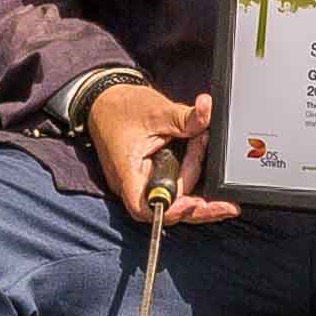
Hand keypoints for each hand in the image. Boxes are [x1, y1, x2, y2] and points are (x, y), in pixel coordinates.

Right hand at [87, 80, 234, 224]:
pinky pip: (174, 188)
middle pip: (170, 205)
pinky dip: (189, 174)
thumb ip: (185, 117)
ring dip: (194, 173)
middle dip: (195, 181)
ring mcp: (142, 185)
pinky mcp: (151, 180)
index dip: (175, 211)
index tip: (198, 203)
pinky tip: (200, 157)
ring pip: (175, 198)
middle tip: (204, 145)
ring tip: (200, 140)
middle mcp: (133, 185)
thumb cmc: (122, 109)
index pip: (148, 208)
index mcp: (128, 173)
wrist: (106, 103)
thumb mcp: (156, 110)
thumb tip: (209, 111)